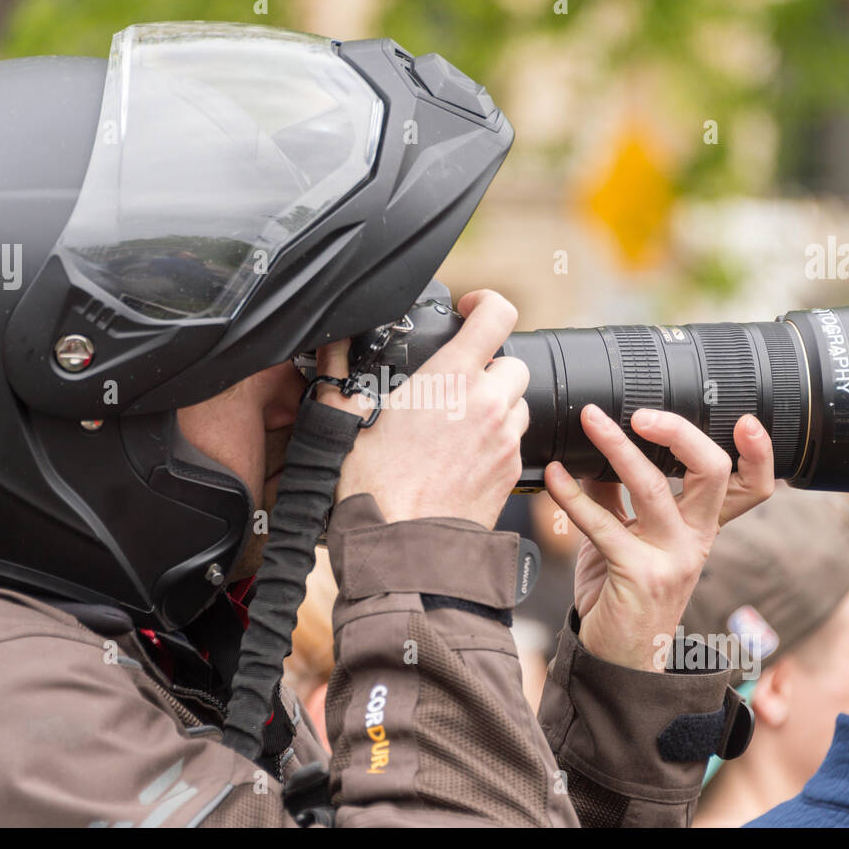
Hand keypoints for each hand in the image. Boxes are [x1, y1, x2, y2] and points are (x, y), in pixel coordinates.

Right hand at [316, 289, 527, 528]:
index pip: (497, 315)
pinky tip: (464, 455)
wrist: (400, 545)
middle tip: (458, 382)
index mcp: (451, 378)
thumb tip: (330, 347)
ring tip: (460, 423)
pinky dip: (496, 441)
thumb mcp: (347, 420)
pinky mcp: (510, 472)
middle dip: (490, 367)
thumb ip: (340, 374)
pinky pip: (515, 441)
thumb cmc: (374, 488)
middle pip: (513, 362)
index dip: (486, 303)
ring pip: (518, 403)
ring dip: (497, 405)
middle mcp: (487, 403)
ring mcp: (504, 439)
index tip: (470, 310)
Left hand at [544, 406, 774, 670]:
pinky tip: (554, 475)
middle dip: (679, 432)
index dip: (759, 454)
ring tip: (590, 421)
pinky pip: (602, 523)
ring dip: (616, 447)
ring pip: (652, 488)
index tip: (745, 419)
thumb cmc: (622, 596)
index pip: (750, 488)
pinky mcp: (637, 576)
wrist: (617, 663)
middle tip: (641, 412)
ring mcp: (671, 559)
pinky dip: (572, 494)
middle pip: (712, 472)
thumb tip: (596, 449)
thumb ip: (618, 496)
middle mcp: (696, 541)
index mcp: (702, 529)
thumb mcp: (625, 539)